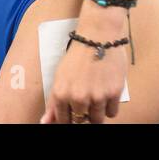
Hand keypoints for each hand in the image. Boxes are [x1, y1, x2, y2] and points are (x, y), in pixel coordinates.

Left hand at [41, 8, 128, 123]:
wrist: (98, 36)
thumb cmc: (77, 55)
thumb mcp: (59, 76)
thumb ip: (53, 103)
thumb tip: (45, 123)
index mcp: (61, 94)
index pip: (64, 121)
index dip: (69, 118)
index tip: (73, 114)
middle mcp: (78, 98)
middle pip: (81, 122)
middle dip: (83, 114)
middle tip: (86, 100)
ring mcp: (97, 97)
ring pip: (98, 120)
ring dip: (97, 112)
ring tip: (96, 95)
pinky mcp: (113, 93)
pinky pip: (112, 113)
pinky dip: (109, 107)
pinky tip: (106, 93)